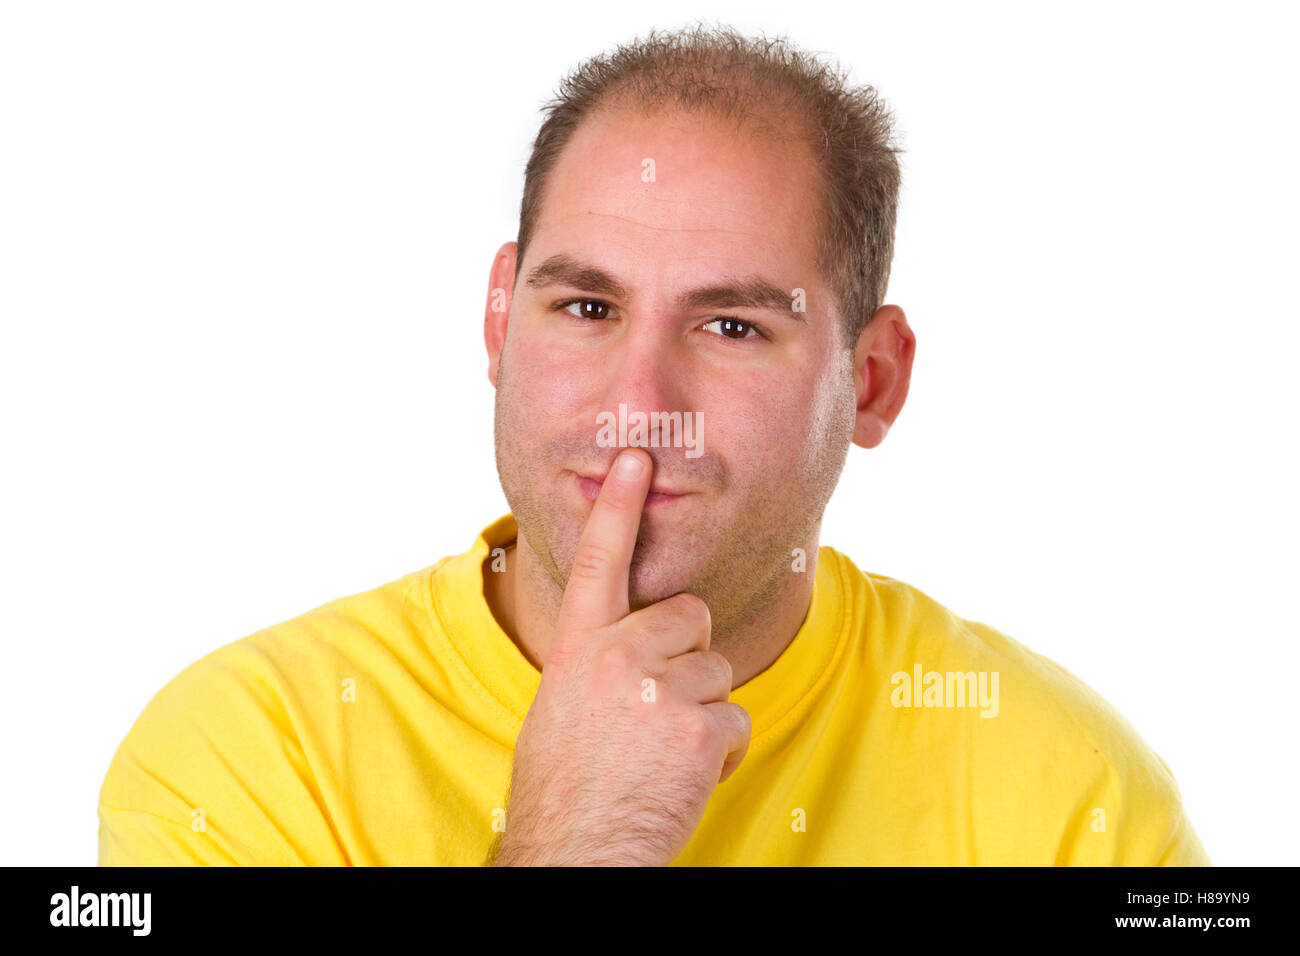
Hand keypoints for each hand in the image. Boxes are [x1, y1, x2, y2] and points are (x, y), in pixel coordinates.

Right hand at [492, 448, 751, 865]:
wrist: (577, 853)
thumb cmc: (563, 791)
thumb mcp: (559, 709)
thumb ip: (595, 664)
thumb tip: (623, 651)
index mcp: (577, 649)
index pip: (599, 561)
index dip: (619, 507)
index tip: (637, 459)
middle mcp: (617, 656)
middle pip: (691, 614)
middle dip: (688, 654)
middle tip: (657, 709)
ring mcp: (660, 688)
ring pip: (717, 670)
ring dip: (702, 711)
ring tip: (661, 753)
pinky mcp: (699, 725)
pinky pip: (734, 718)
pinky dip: (720, 750)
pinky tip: (683, 777)